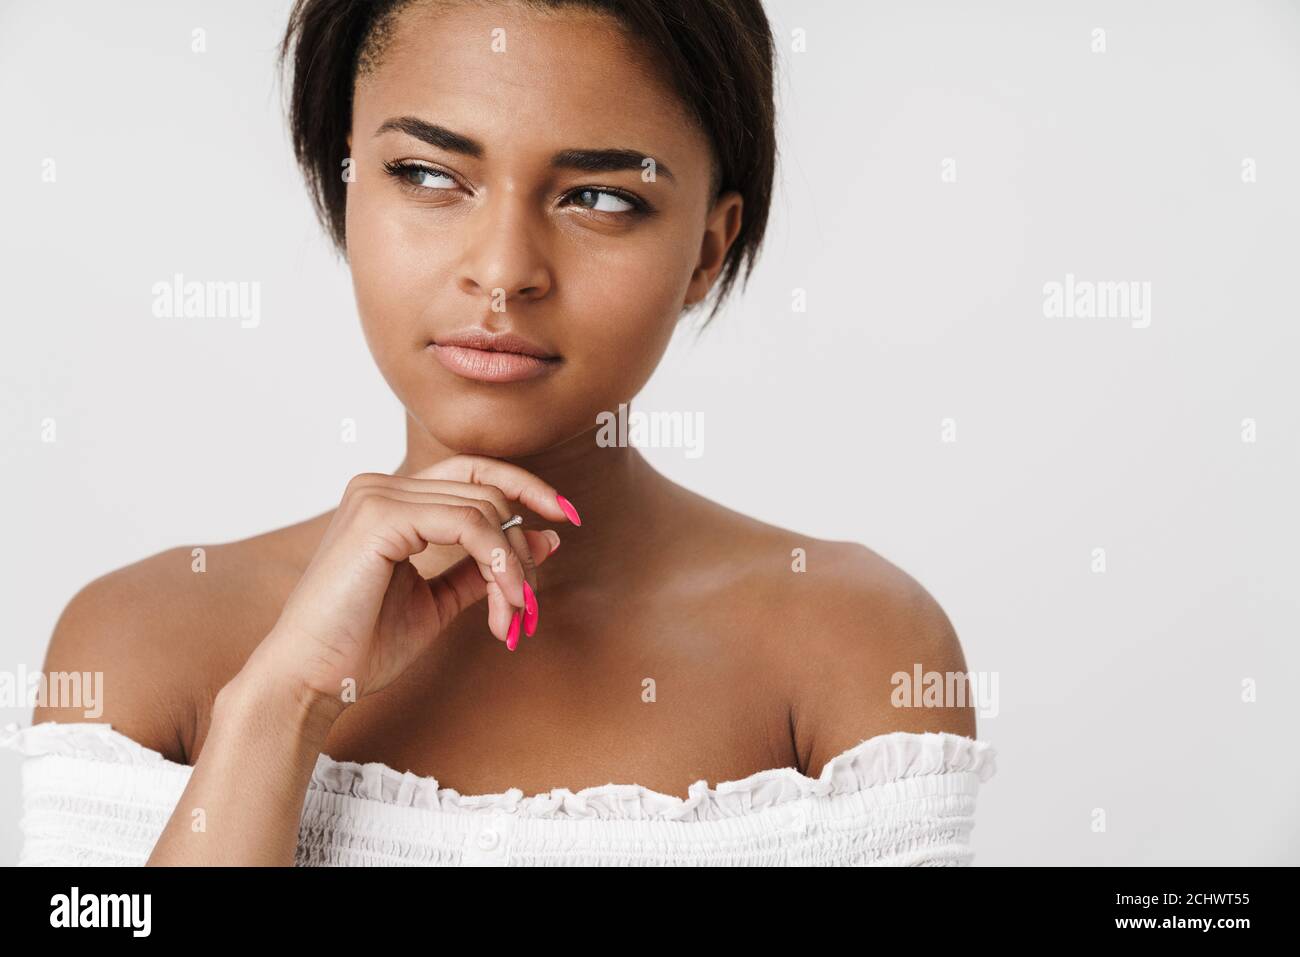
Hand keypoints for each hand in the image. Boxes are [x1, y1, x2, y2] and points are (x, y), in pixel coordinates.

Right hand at [249, 455, 577, 705]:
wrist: (311, 680)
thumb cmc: (362, 646)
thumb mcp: (438, 601)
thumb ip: (484, 565)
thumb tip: (548, 538)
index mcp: (389, 499)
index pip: (474, 472)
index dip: (525, 487)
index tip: (566, 517)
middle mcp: (380, 486)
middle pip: (487, 491)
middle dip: (520, 549)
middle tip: (528, 604)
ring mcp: (378, 496)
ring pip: (484, 511)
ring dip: (512, 568)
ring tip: (512, 616)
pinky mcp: (380, 516)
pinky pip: (468, 526)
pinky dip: (497, 564)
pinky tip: (502, 603)